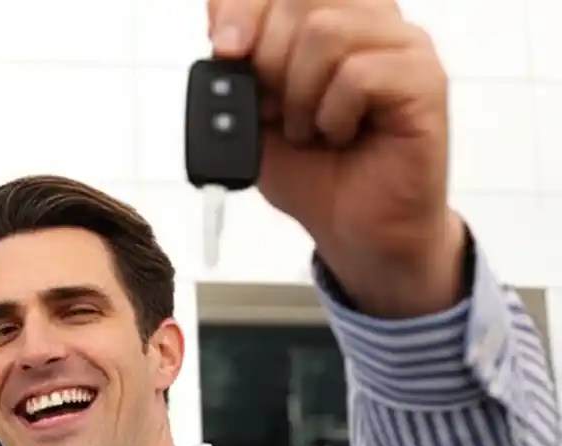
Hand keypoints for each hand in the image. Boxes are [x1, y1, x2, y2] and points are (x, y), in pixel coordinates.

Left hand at [207, 0, 466, 316]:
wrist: (352, 227)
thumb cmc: (313, 169)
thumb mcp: (251, 114)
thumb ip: (235, 62)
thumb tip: (218, 15)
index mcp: (331, 17)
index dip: (245, 6)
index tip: (226, 47)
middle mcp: (370, 20)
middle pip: (300, 0)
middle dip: (268, 63)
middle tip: (276, 111)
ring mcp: (403, 46)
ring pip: (325, 31)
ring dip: (300, 94)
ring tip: (311, 129)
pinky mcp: (424, 81)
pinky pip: (358, 74)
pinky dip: (332, 114)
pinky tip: (341, 134)